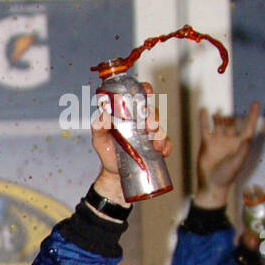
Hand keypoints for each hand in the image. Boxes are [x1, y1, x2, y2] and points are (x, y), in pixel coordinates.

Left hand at [91, 84, 170, 207]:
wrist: (114, 174)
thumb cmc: (107, 151)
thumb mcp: (99, 139)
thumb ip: (98, 127)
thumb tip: (102, 118)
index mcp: (129, 114)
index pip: (139, 96)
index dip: (144, 90)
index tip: (147, 91)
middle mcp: (141, 121)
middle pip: (152, 112)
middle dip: (153, 118)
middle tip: (149, 126)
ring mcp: (150, 134)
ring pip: (160, 128)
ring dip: (159, 134)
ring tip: (154, 143)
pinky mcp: (156, 148)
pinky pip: (166, 144)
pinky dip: (166, 147)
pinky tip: (161, 151)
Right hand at [195, 104, 260, 207]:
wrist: (211, 184)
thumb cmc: (226, 176)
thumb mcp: (237, 163)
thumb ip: (243, 151)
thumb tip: (248, 138)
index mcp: (240, 144)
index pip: (248, 127)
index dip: (253, 116)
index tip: (255, 103)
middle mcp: (230, 140)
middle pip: (232, 124)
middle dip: (230, 118)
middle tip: (228, 113)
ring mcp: (218, 140)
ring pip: (219, 124)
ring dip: (219, 117)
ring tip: (217, 114)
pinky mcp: (207, 143)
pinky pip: (206, 128)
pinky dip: (204, 120)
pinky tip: (203, 110)